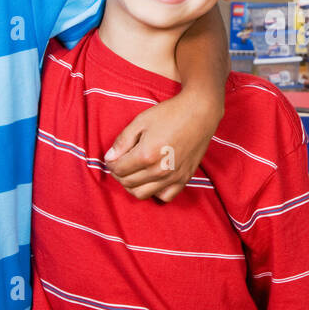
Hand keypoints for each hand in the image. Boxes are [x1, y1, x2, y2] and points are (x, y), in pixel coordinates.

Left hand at [106, 90, 221, 201]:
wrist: (199, 113)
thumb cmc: (170, 114)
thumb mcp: (140, 121)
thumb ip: (122, 141)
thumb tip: (109, 158)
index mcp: (146, 154)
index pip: (118, 169)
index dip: (110, 164)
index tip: (112, 157)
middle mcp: (159, 170)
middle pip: (128, 183)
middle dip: (119, 174)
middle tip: (121, 163)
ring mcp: (173, 176)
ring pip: (142, 194)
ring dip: (132, 185)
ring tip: (134, 172)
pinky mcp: (184, 178)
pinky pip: (165, 197)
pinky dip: (154, 192)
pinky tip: (152, 179)